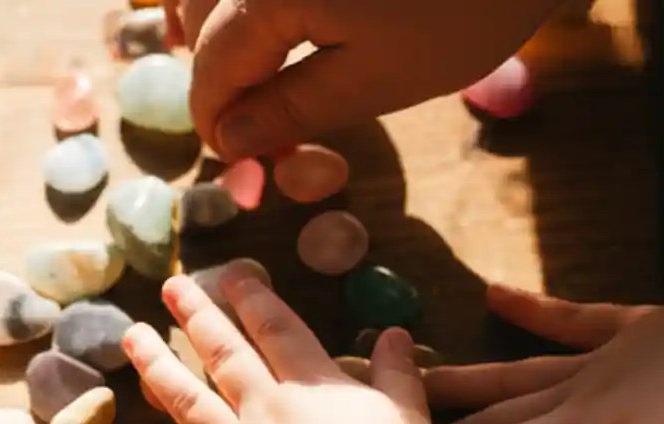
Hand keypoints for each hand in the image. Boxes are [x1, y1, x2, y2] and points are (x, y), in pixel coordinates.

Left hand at [103, 269, 440, 423]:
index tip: (231, 275)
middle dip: (196, 315)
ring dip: (157, 369)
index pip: (277, 329)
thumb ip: (399, 375)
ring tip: (132, 339)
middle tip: (169, 287)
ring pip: (189, 405)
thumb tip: (395, 333)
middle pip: (223, 355)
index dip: (253, 298)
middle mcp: (266, 413)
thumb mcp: (410, 418)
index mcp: (312, 388)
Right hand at [164, 0, 562, 158]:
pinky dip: (240, 0)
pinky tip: (261, 22)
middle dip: (219, 79)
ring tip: (253, 77)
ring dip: (219, 30)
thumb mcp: (379, 78)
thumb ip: (292, 109)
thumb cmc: (466, 8)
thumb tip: (229, 143)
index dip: (217, 124)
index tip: (244, 165)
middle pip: (197, 16)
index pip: (213, 68)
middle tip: (261, 130)